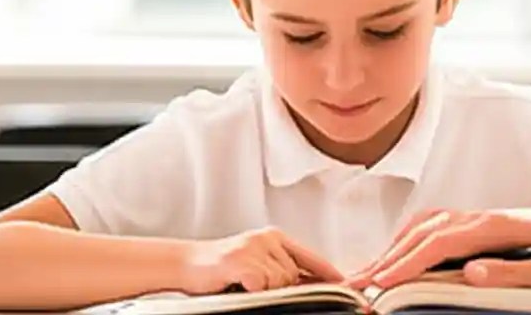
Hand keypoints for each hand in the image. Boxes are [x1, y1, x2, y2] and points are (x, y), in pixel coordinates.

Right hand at [180, 227, 343, 294]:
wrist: (185, 264)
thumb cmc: (219, 267)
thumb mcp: (254, 261)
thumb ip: (279, 267)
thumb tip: (307, 282)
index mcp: (272, 237)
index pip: (309, 255)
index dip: (328, 271)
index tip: (345, 283)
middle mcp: (265, 240)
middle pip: (294, 274)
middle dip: (283, 288)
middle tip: (258, 287)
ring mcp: (253, 250)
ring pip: (280, 282)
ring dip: (265, 291)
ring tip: (244, 286)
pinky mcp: (241, 263)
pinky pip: (262, 286)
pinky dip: (253, 292)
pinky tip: (239, 286)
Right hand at [348, 202, 530, 289]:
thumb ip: (510, 271)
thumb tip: (471, 273)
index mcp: (492, 225)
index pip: (440, 243)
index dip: (409, 263)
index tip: (384, 282)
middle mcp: (473, 215)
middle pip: (420, 234)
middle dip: (386, 259)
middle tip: (358, 284)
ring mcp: (466, 215)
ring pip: (418, 228)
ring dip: (389, 249)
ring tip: (365, 274)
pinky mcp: (462, 221)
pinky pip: (424, 227)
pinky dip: (402, 241)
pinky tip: (390, 258)